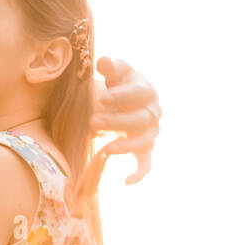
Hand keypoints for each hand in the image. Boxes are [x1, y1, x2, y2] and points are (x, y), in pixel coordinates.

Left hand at [90, 56, 160, 184]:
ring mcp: (150, 131)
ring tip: (106, 149)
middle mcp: (152, 112)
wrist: (128, 96)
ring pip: (144, 142)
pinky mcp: (145, 148)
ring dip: (126, 146)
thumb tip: (104, 62)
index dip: (121, 96)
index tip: (103, 98)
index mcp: (146, 90)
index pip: (137, 94)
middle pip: (139, 119)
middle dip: (117, 121)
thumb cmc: (119, 82)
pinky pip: (146, 163)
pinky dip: (139, 173)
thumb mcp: (116, 70)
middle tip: (92, 121)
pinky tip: (126, 182)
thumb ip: (110, 66)